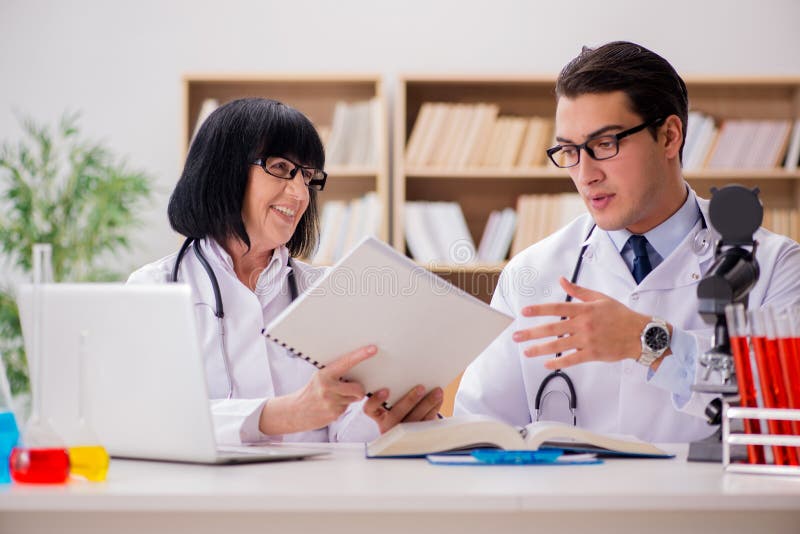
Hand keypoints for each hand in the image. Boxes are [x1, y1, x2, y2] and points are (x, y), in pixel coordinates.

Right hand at [259, 345, 375, 435]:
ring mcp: (331, 402)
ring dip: (350, 398)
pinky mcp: (334, 414)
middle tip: (348, 388)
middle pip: (358, 388)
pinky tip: (332, 406)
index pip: (346, 363)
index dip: (360, 355)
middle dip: (357, 389)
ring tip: (335, 397)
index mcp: (324, 375)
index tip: (372, 349)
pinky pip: (348, 407)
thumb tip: (356, 368)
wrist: (296, 411)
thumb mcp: (320, 378)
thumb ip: (336, 374)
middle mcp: (327, 388)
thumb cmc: (311, 392)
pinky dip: (344, 406)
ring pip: (355, 398)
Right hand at [363, 385, 442, 433]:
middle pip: (396, 415)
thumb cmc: (398, 405)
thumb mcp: (390, 400)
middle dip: (410, 400)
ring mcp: (403, 431)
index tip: (385, 390)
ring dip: (427, 403)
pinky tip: (439, 398)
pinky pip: (427, 422)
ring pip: (415, 419)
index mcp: (378, 414)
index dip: (375, 401)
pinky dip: (434, 408)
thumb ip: (394, 388)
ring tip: (437, 391)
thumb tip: (408, 368)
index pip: (370, 409)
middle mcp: (388, 425)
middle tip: (421, 388)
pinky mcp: (418, 434)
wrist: (408, 428)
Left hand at [512, 277, 652, 369]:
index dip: (539, 310)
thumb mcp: (600, 298)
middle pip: (552, 328)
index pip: (557, 308)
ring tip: (526, 351)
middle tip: (516, 336)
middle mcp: (583, 324)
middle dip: (532, 333)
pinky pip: (572, 359)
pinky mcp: (593, 354)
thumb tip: (562, 280)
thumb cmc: (620, 315)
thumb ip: (578, 291)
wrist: (640, 334)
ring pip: (558, 346)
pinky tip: (546, 364)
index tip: (524, 312)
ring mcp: (587, 340)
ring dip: (540, 349)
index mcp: (584, 309)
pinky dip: (558, 362)